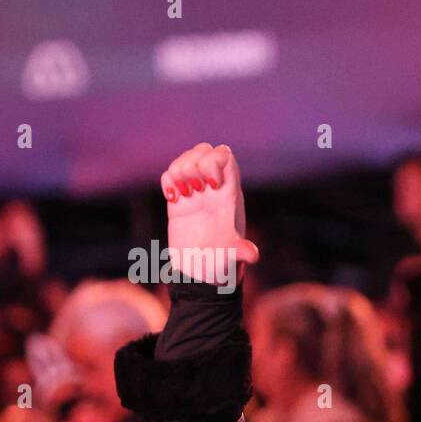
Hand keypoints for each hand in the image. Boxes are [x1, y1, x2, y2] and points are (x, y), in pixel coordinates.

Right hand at [160, 143, 258, 283]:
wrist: (200, 271)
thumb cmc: (220, 264)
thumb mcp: (231, 257)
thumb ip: (241, 252)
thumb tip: (252, 256)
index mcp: (230, 195)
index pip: (226, 157)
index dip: (215, 162)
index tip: (211, 185)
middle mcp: (214, 190)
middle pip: (206, 151)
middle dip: (194, 162)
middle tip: (193, 188)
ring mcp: (196, 192)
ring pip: (187, 158)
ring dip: (179, 169)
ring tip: (183, 194)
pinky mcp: (179, 198)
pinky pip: (171, 173)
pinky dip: (168, 180)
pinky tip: (173, 198)